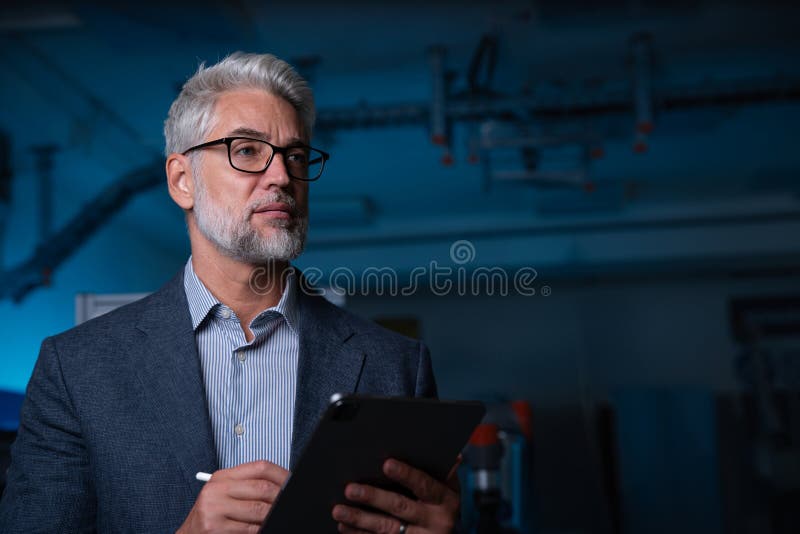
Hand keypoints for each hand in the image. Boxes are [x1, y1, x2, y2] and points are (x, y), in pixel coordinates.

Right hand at [177, 460, 288, 533]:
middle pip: (263, 488)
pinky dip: (260, 530)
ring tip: (275, 517)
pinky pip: (250, 529)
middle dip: (281, 497)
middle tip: (289, 502)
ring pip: (259, 511)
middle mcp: (217, 490)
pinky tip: (261, 529)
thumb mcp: (226, 495)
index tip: (292, 482)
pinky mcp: (214, 528)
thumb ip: (249, 487)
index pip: (260, 467)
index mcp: (222, 477)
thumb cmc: (213, 516)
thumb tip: (284, 485)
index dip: (282, 475)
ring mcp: (214, 509)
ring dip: (272, 516)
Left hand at [332, 456, 460, 532]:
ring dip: (359, 519)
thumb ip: (448, 473)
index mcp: (445, 501)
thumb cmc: (450, 508)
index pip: (424, 485)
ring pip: (386, 528)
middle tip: (350, 489)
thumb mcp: (454, 491)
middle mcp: (435, 522)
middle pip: (400, 507)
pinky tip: (344, 527)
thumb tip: (447, 451)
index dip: (405, 474)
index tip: (386, 464)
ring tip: (339, 510)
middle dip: (373, 497)